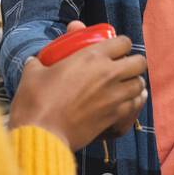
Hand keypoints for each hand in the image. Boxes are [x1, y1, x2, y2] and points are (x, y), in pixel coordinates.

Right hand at [8, 21, 147, 151]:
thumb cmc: (36, 101)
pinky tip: (125, 103)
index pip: (123, 42)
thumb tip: (35, 60)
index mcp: (92, 56)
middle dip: (133, 63)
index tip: (114, 51)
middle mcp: (109, 74)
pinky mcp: (115, 116)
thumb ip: (38, 61)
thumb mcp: (33, 72)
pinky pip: (135, 106)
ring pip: (140, 84)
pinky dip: (133, 103)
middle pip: (139, 62)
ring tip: (124, 86)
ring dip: (134, 83)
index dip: (121, 45)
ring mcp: (115, 96)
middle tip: (122, 68)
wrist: (42, 133)